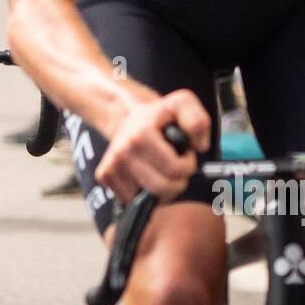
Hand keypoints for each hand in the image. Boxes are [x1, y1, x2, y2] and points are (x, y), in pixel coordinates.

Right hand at [95, 89, 209, 203]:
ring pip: (148, 198)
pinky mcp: (104, 176)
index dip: (188, 164)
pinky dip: (143, 193)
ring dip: (161, 188)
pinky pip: (133, 200)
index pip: (176, 170)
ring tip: (160, 168)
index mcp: (141, 135)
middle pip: (163, 188)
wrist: (127, 116)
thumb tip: (200, 146)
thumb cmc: (159, 115)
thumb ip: (197, 121)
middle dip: (177, 181)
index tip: (183, 153)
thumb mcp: (183, 104)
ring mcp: (111, 166)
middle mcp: (122, 152)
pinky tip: (145, 174)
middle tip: (174, 164)